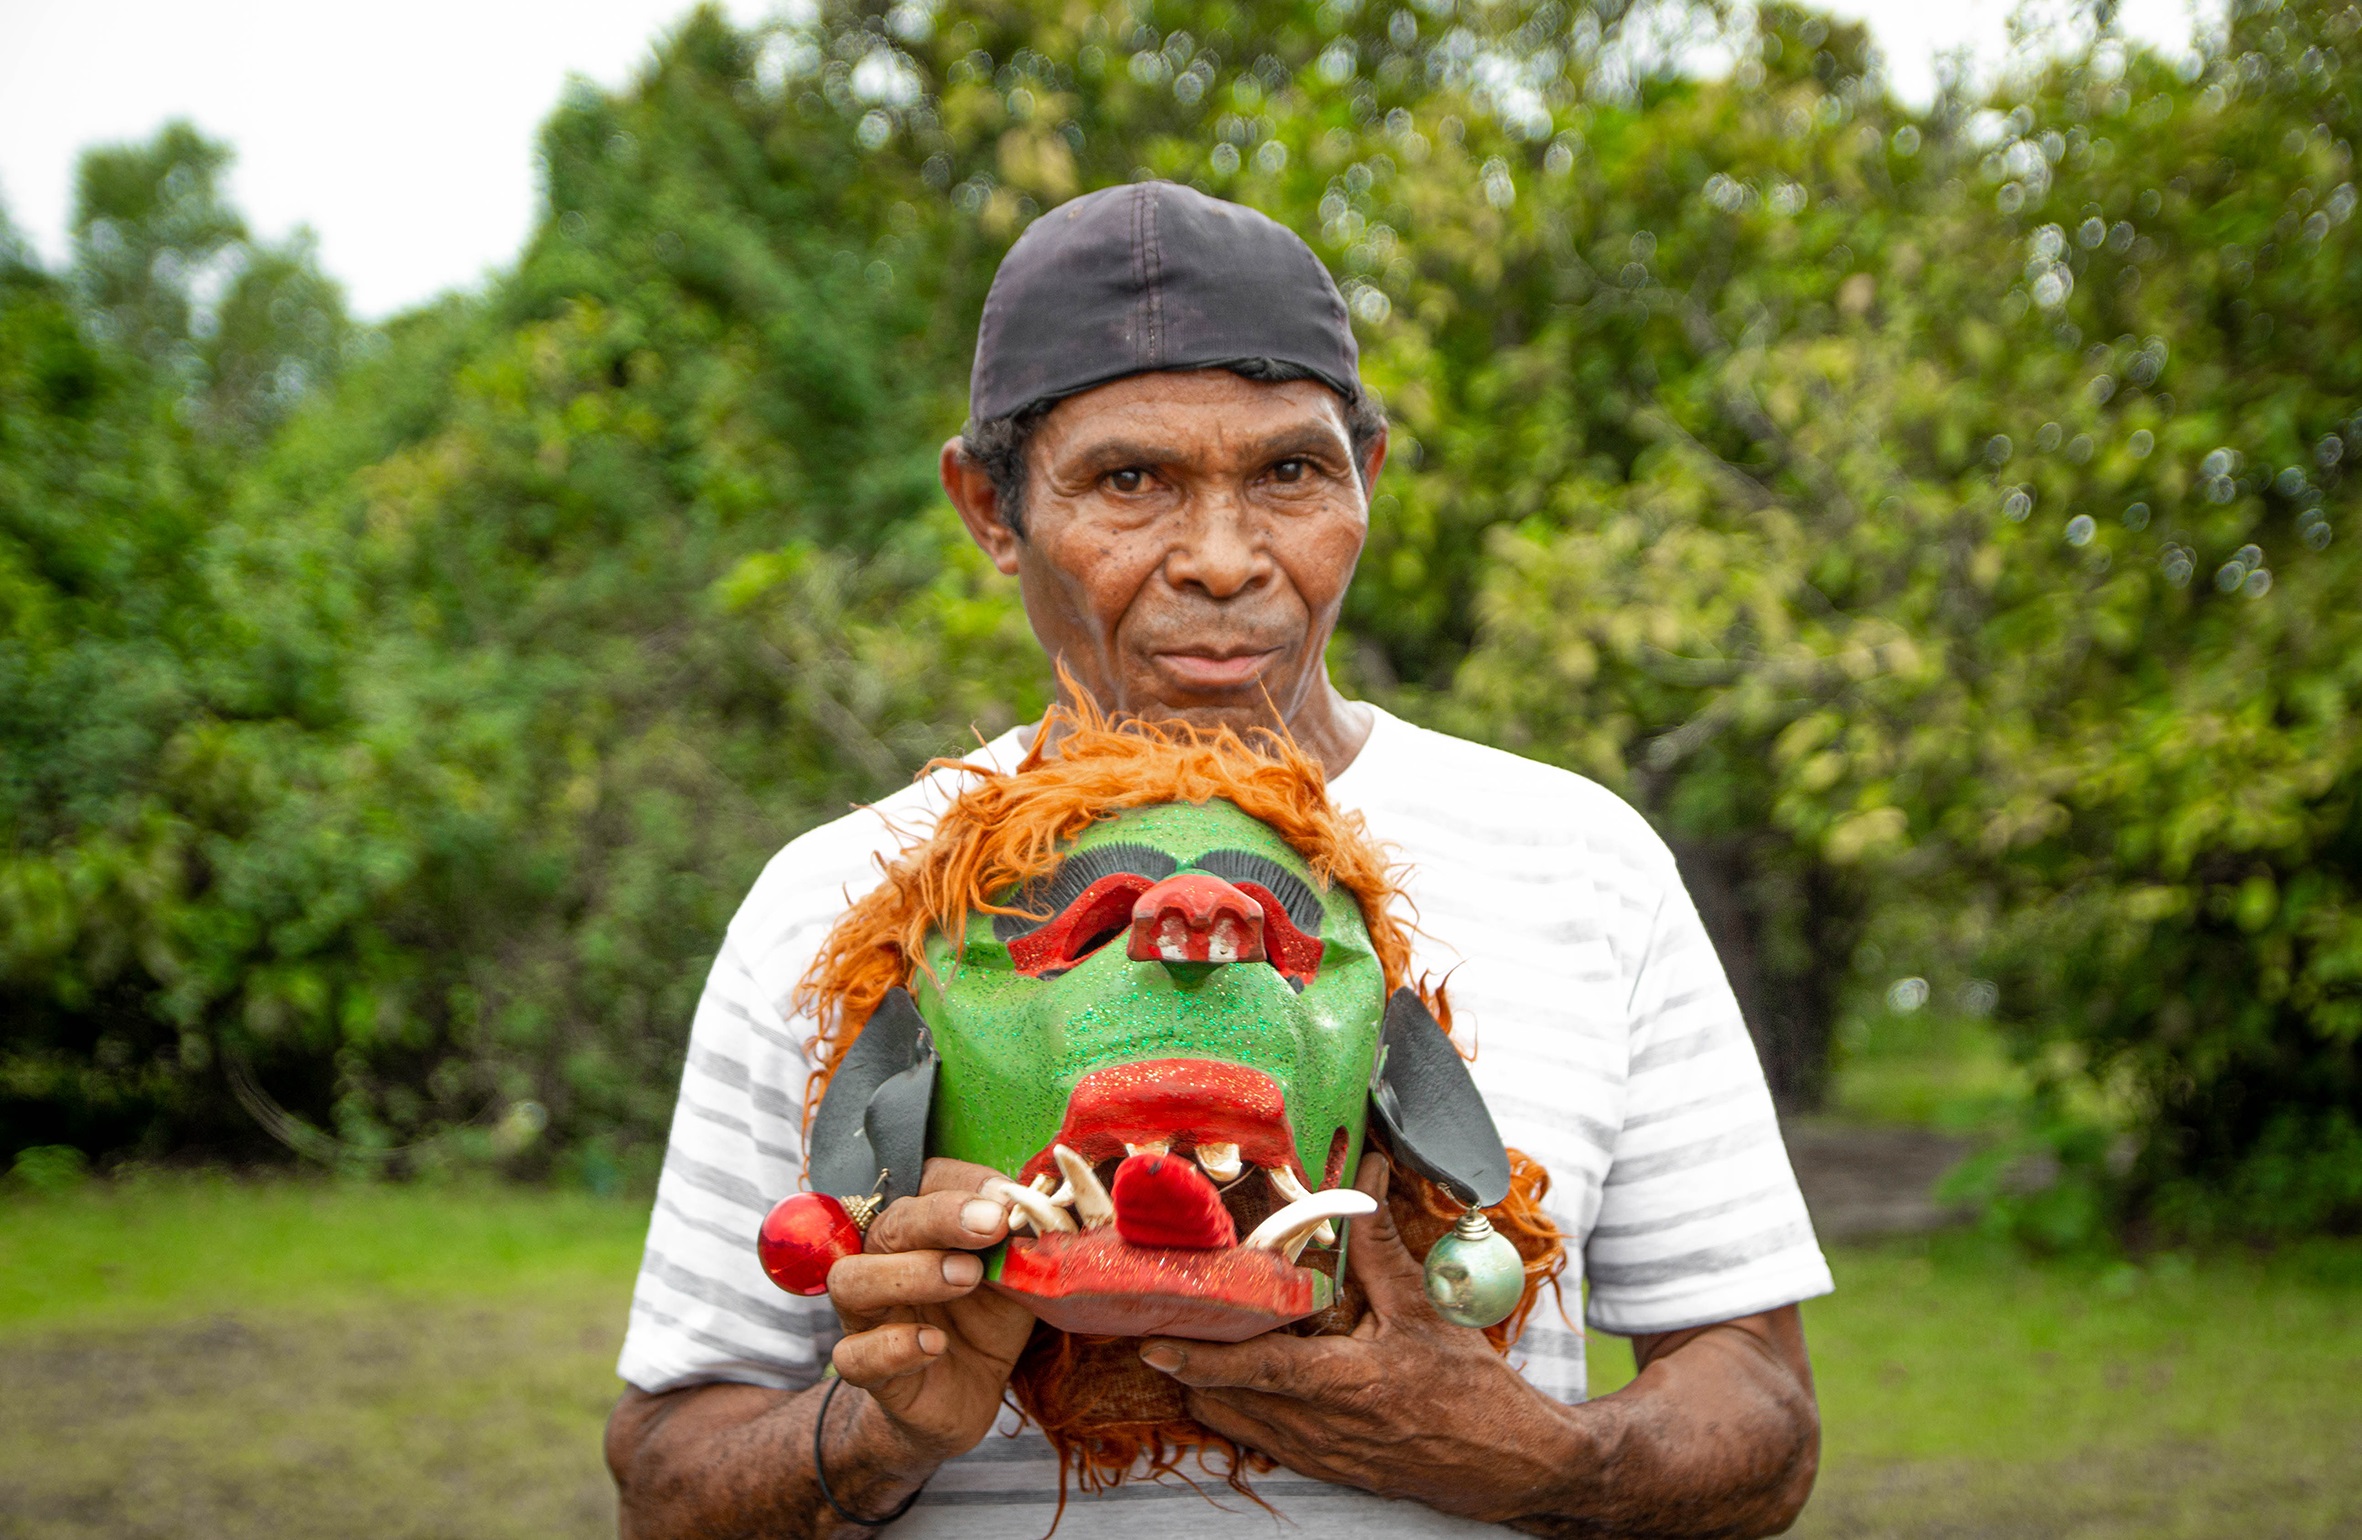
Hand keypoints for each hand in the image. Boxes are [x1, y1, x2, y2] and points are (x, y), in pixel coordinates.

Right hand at [826, 1156, 1039, 1462]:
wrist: (968, 1393)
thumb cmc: (987, 1317)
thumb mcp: (1013, 1277)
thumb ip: (1017, 1245)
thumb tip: (1035, 1207)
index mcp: (920, 1228)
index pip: (924, 1184)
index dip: (964, 1183)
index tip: (1008, 1196)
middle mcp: (882, 1261)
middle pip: (888, 1225)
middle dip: (940, 1218)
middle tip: (990, 1225)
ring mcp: (867, 1315)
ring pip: (853, 1281)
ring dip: (910, 1274)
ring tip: (965, 1278)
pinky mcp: (867, 1368)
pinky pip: (854, 1355)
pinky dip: (892, 1347)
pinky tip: (935, 1344)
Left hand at [1137, 1153, 1569, 1521]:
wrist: (1506, 1464)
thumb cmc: (1471, 1389)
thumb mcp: (1425, 1309)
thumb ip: (1380, 1246)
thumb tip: (1366, 1178)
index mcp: (1347, 1383)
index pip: (1258, 1371)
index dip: (1201, 1359)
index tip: (1154, 1345)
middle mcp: (1321, 1426)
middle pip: (1226, 1399)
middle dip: (1189, 1363)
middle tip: (1163, 1320)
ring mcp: (1318, 1454)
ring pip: (1236, 1421)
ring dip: (1211, 1385)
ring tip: (1199, 1339)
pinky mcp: (1322, 1467)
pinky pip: (1260, 1438)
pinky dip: (1240, 1406)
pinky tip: (1246, 1373)